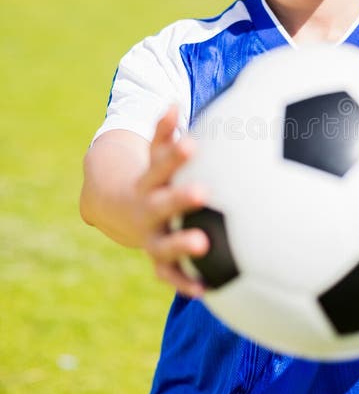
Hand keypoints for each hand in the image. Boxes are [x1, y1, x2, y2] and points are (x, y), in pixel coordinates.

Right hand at [135, 106, 208, 298]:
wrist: (118, 208)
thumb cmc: (151, 177)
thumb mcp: (154, 155)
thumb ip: (164, 133)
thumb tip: (173, 103)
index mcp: (149, 181)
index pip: (160, 165)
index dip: (175, 154)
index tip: (192, 144)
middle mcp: (147, 210)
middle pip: (162, 204)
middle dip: (181, 199)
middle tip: (202, 192)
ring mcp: (150, 236)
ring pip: (163, 244)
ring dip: (181, 245)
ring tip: (203, 244)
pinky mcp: (158, 259)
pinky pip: (169, 274)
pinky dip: (184, 283)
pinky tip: (206, 290)